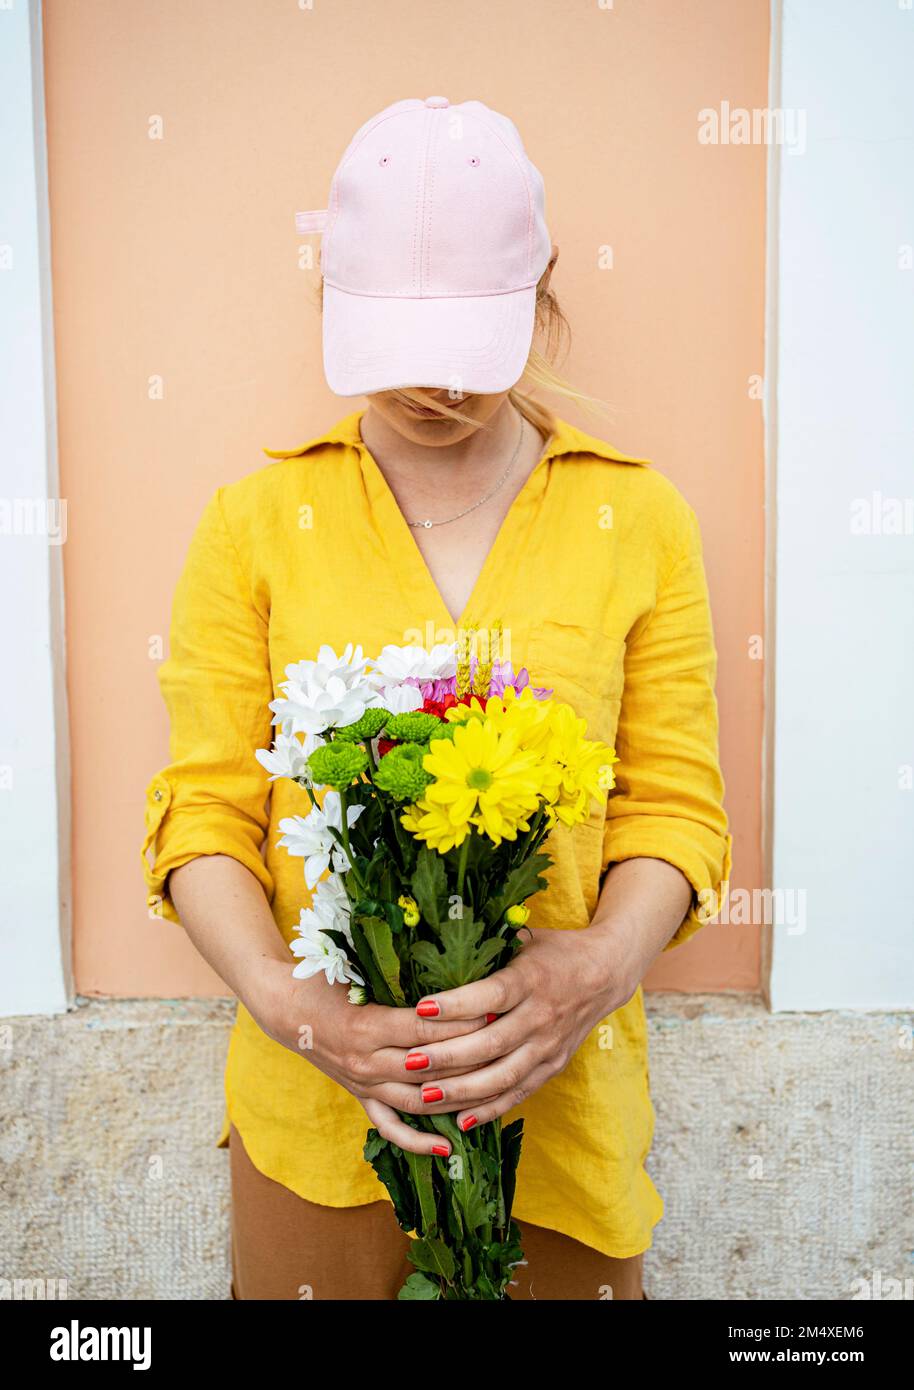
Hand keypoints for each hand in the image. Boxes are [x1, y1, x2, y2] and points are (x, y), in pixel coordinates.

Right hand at [246, 958, 493, 1156]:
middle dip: (471, 1058)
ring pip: (418, 1100)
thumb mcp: (357, 970)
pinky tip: (448, 1146)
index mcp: (367, 1024)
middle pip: (429, 1066)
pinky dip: (417, 1141)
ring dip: (456, 1099)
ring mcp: (363, 1084)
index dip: (461, 1022)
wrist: (285, 1010)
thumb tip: (449, 966)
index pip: (425, 1028)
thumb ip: (398, 974)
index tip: (496, 1010)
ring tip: (493, 1093)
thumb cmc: (322, 981)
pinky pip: (390, 1127)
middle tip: (507, 1046)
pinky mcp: (361, 1097)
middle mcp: (366, 1060)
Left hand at [393, 922, 637, 1133]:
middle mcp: (541, 1016)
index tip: (420, 1009)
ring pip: (503, 1076)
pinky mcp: (553, 1066)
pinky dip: (490, 1109)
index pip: (491, 995)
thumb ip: (488, 946)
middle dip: (448, 1056)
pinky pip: (518, 1092)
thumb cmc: (554, 950)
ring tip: (425, 1096)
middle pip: (491, 1042)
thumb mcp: (524, 938)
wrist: (606, 972)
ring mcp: (549, 1046)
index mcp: (531, 979)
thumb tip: (436, 943)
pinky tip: (460, 1121)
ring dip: (463, 1090)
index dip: (456, 1004)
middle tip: (408, 1062)